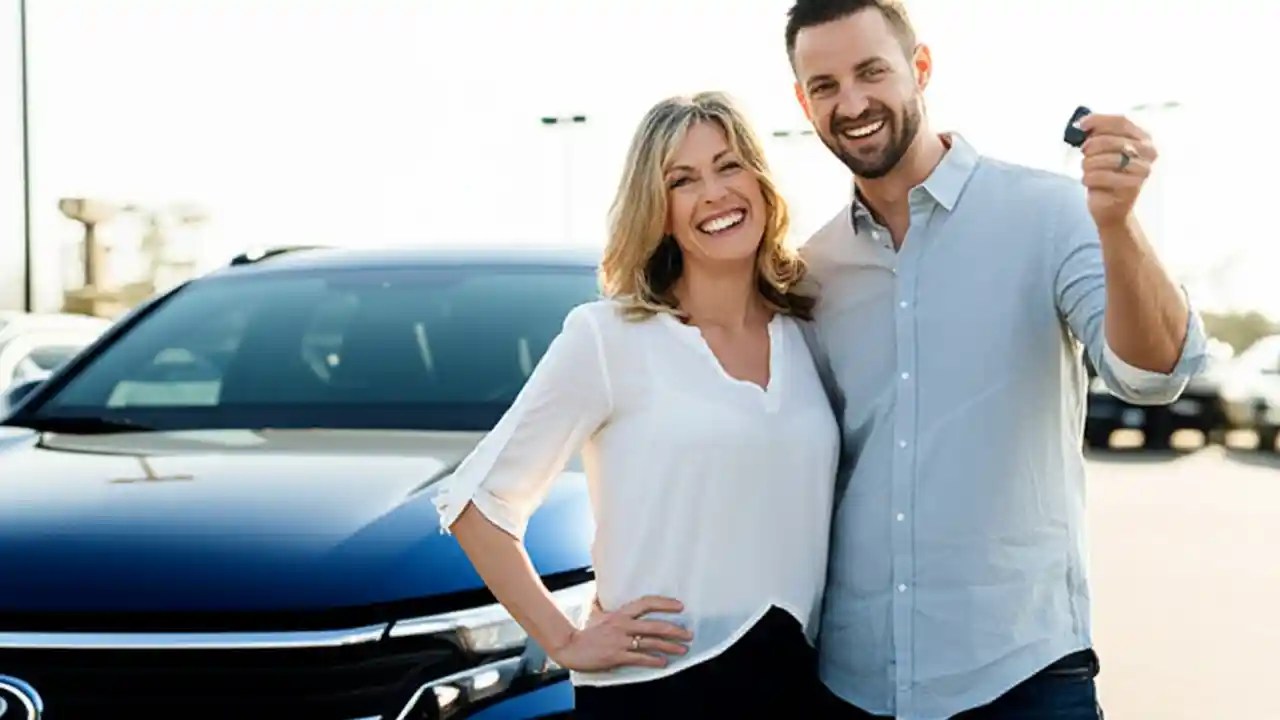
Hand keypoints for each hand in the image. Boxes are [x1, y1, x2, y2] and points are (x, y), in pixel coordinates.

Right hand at [549, 595, 691, 671]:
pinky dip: (654, 661)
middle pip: (655, 625)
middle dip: (675, 630)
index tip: (679, 606)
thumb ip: (603, 603)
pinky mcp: (617, 656)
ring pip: (651, 643)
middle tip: (689, 634)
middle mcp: (623, 625)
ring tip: (682, 649)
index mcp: (620, 613)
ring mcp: (621, 641)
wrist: (571, 647)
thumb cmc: (584, 631)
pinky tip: (663, 663)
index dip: (664, 603)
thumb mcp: (596, 612)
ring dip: (669, 647)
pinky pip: (640, 658)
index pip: (646, 603)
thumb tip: (601, 593)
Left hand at [1077, 113, 1158, 229]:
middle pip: (1110, 140)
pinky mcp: (1132, 187)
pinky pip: (1102, 176)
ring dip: (1088, 164)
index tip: (1080, 125)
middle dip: (1091, 146)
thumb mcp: (1103, 152)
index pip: (1121, 121)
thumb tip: (1081, 123)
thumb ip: (1097, 135)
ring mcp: (1143, 170)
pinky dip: (1089, 177)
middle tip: (1084, 153)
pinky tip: (1089, 181)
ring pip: (1105, 158)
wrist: (1113, 208)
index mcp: (1144, 139)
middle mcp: (1148, 152)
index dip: (1098, 120)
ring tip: (1087, 169)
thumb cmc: (1106, 176)